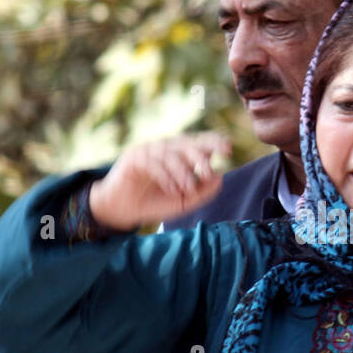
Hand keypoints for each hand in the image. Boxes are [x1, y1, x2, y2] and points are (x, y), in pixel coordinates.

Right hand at [88, 134, 230, 230]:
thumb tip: (221, 177)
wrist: (124, 210)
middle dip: (200, 156)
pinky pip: (154, 162)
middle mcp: (164, 148)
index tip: (228, 148)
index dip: (213, 141)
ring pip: (171, 154)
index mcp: (178, 154)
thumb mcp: (183, 201)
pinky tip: (171, 189)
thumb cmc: (155, 203)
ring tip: (186, 189)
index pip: (198, 142)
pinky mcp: (134, 158)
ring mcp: (148, 151)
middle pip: (187, 144)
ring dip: (182, 172)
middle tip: (208, 173)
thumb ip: (202, 191)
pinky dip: (165, 176)